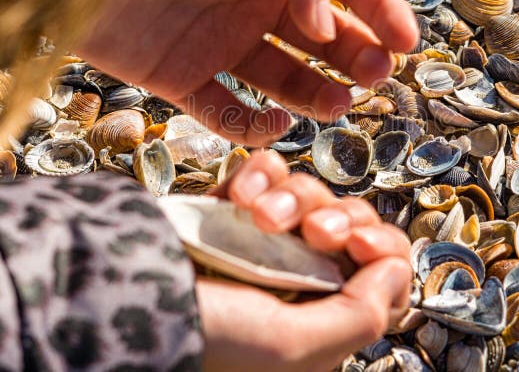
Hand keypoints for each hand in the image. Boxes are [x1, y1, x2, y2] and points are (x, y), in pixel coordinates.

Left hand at [77, 0, 418, 145]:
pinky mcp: (185, 79)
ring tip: (339, 103)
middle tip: (377, 75)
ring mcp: (221, 43)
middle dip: (357, 57)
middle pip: (324, 38)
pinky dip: (252, 127)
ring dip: (317, 95)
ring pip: (285, 81)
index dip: (381, 10)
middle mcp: (253, 2)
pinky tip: (271, 124)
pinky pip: (228, 113)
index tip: (406, 42)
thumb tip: (328, 24)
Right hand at [196, 151, 411, 371]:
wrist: (124, 296)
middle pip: (353, 224)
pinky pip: (268, 170)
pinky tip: (239, 197)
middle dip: (341, 218)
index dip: (383, 250)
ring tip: (260, 218)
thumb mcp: (292, 349)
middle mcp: (298, 278)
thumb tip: (393, 268)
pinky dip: (260, 173)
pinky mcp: (233, 208)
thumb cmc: (205, 336)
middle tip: (314, 233)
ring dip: (294, 197)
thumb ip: (360, 315)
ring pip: (313, 193)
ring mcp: (265, 240)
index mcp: (321, 317)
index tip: (357, 244)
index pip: (385, 276)